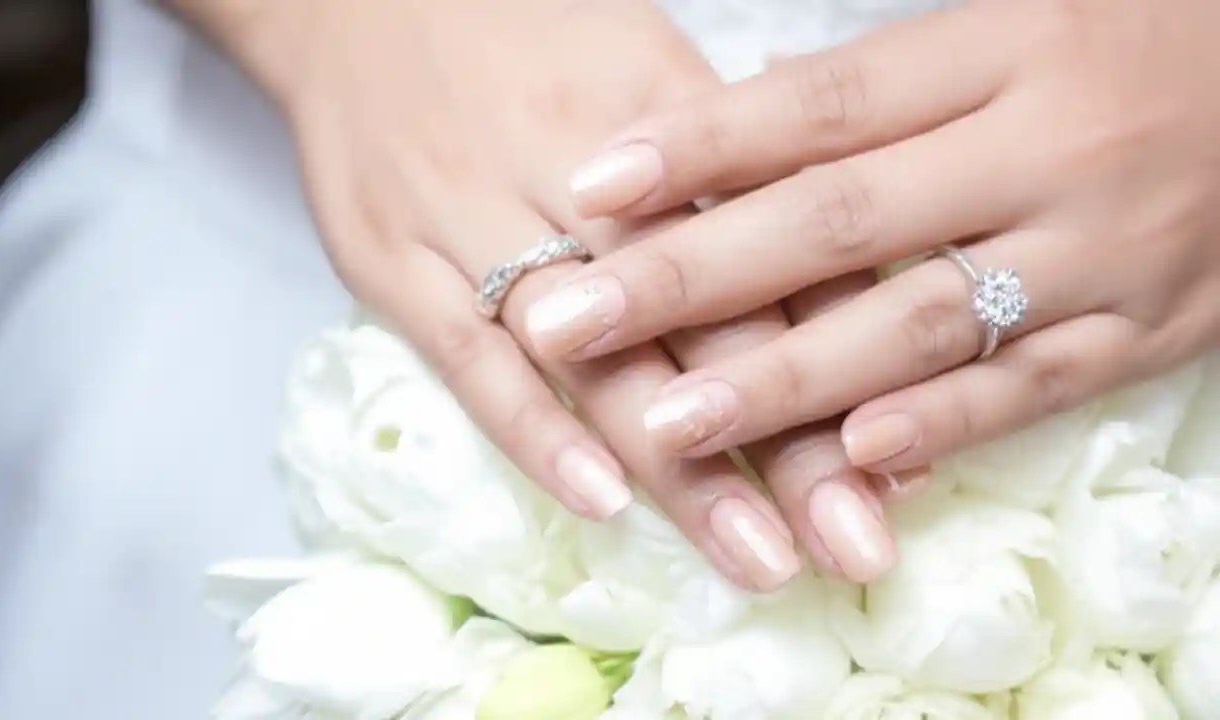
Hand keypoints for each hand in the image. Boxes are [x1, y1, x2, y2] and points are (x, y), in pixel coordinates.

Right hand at [170, 0, 901, 586]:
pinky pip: (471, 356)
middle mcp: (583, 173)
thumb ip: (735, 171)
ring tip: (758, 559)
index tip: (902, 460)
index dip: (847, 360)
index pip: (775, 254)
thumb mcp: (646, 69)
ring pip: (599, 359)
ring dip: (684, 466)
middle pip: (706, 323)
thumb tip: (841, 276)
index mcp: (667, 119)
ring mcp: (481, 217)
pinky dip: (536, 429)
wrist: (359, 1)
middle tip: (857, 545)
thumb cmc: (526, 45)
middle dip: (789, 444)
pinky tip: (603, 501)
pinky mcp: (395, 260)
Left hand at [524, 0, 1219, 476]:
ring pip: (915, 322)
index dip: (703, 147)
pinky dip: (939, 426)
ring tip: (667, 425)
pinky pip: (1028, 387)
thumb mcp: (1018, 19)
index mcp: (1001, 51)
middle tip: (568, 321)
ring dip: (783, 383)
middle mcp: (1041, 150)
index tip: (593, 184)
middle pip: (837, 220)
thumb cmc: (1132, 39)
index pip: (823, 104)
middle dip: (690, 278)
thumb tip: (739, 123)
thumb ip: (885, 78)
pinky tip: (846, 459)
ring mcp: (1096, 251)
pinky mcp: (1147, 331)